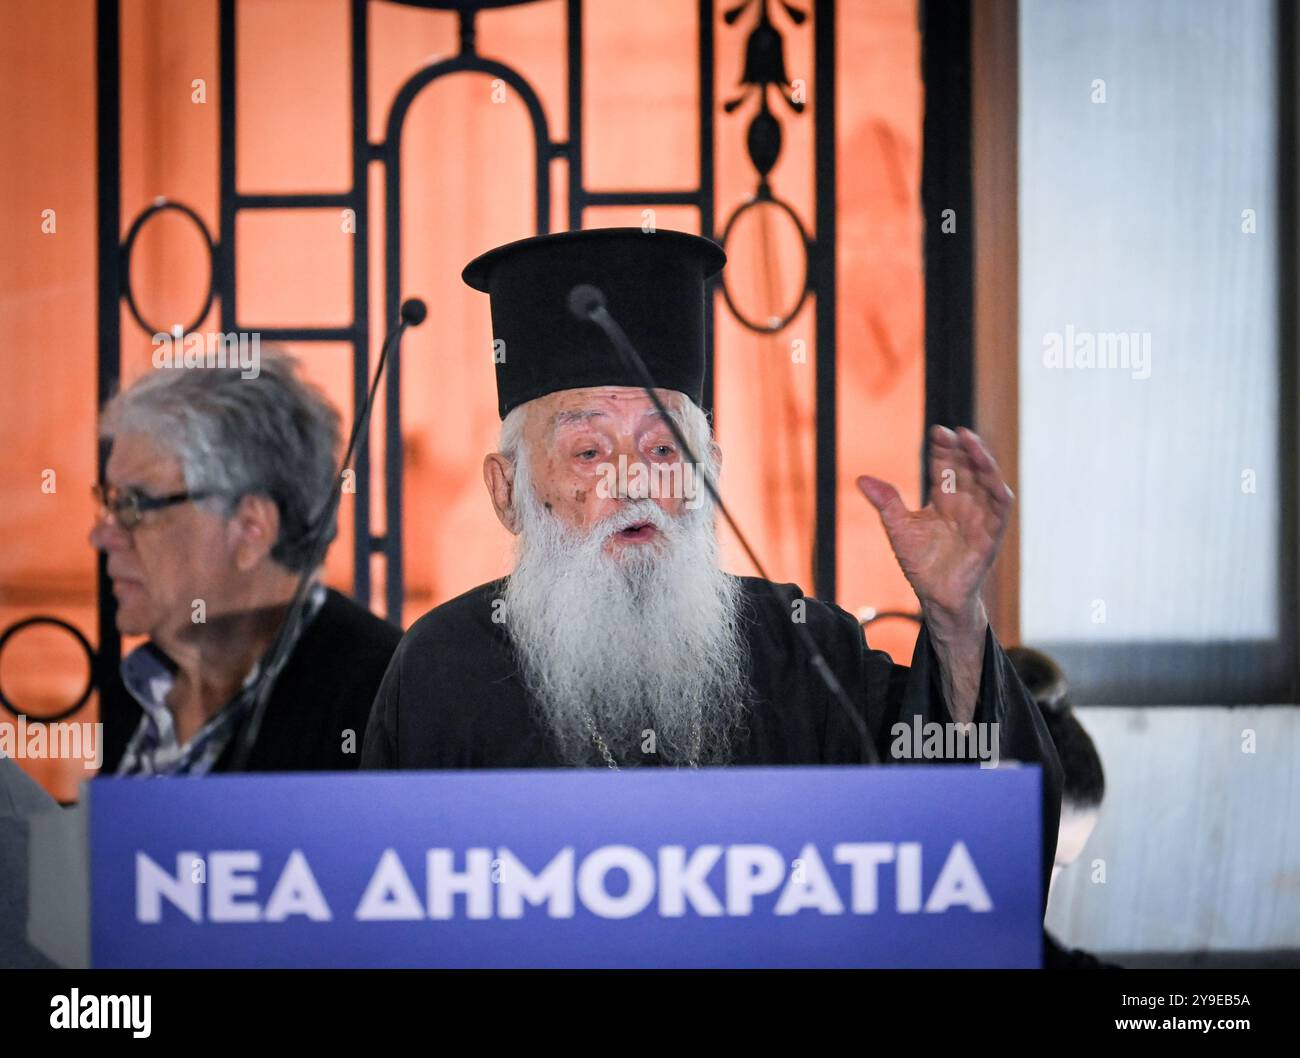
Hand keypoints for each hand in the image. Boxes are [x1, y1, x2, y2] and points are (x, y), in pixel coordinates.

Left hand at [856, 425, 1012, 632]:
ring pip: (987, 483)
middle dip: (962, 450)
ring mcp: (980, 518)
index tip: (936, 432)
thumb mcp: (899, 527)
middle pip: (968, 468)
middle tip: (953, 433)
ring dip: (983, 463)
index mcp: (945, 498)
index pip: (946, 466)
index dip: (943, 449)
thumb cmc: (921, 563)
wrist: (935, 596)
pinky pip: (1001, 512)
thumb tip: (862, 478)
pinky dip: (999, 495)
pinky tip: (994, 481)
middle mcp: (965, 503)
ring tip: (974, 446)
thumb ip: (887, 502)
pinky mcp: (991, 536)